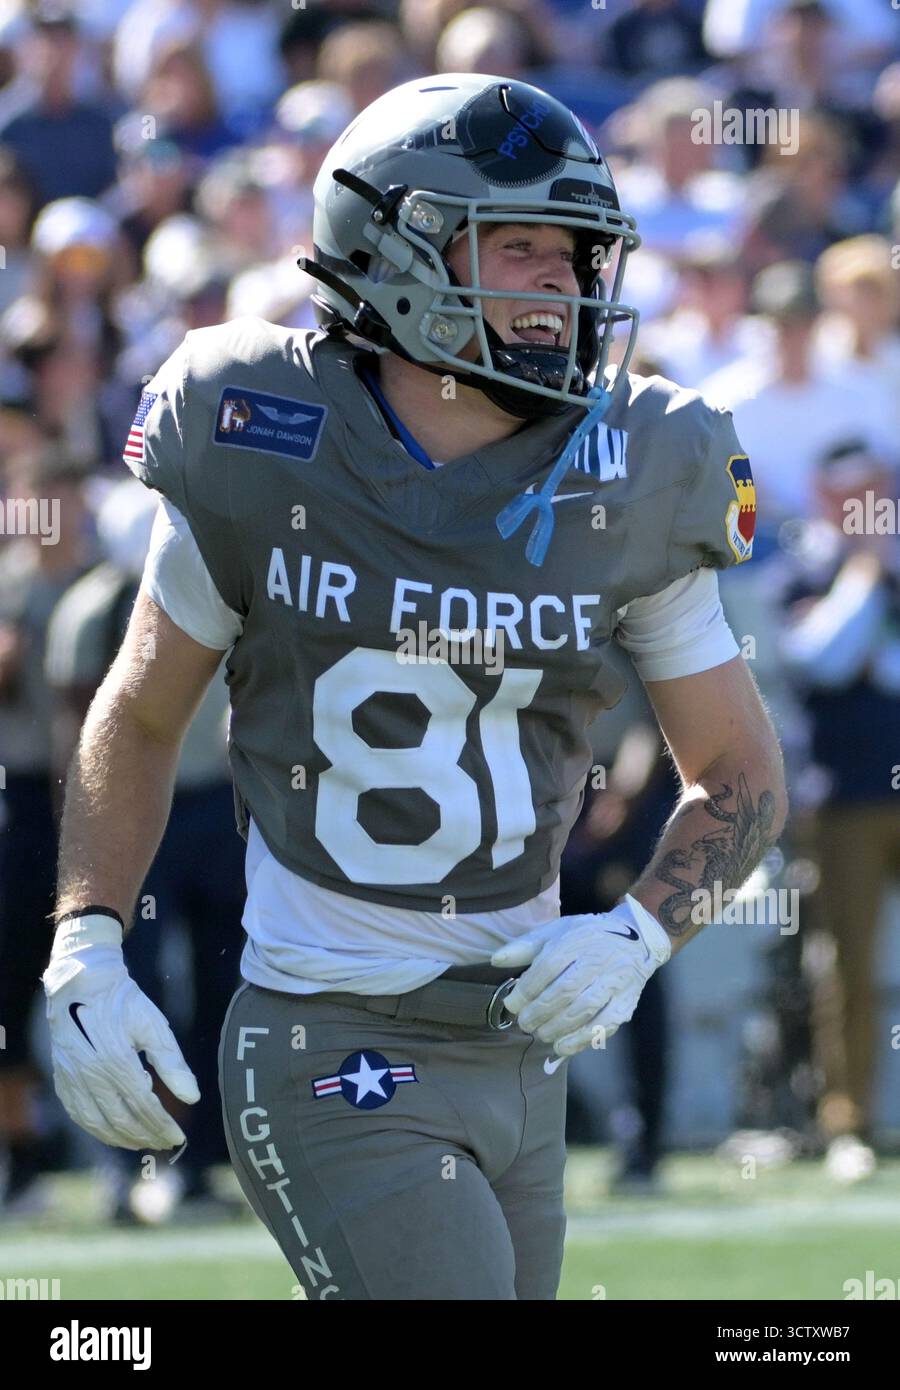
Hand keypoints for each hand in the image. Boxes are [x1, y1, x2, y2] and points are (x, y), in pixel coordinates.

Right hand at [42, 913, 199, 1150]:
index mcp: (116, 1060)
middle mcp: (91, 1074)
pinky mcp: (62, 1078)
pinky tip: (112, 1132)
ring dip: (121, 1139)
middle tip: (165, 1143)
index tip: (178, 1136)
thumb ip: (172, 1063)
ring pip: (97, 1123)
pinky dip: (96, 1129)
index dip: (162, 1125)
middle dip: (146, 1135)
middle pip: (121, 1119)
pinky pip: (78, 1114)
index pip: (143, 1106)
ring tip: (143, 1143)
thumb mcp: (153, 1026)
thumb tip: (193, 1097)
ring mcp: (72, 1078)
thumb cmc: (123, 1002)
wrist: (82, 983)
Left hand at [490, 895, 670, 1057]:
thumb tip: (496, 960)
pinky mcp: (626, 1003)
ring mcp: (614, 982)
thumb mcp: (556, 932)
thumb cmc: (587, 937)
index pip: (547, 968)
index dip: (526, 990)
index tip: (513, 1004)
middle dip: (539, 1012)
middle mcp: (597, 960)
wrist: (636, 940)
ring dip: (557, 1028)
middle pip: (564, 991)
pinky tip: (562, 1046)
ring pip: (583, 1010)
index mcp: (576, 941)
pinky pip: (604, 1025)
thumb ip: (525, 946)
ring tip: (540, 1034)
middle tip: (524, 1023)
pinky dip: (581, 1039)